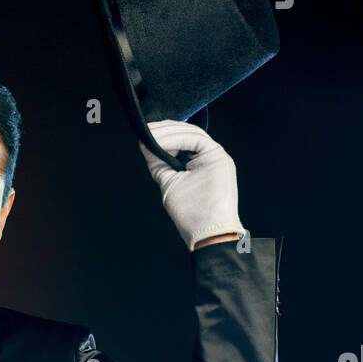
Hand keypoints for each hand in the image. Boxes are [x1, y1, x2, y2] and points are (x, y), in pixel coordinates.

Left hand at [139, 120, 243, 251]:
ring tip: (149, 135)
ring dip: (167, 133)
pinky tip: (160, 141)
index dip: (163, 136)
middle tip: (145, 129)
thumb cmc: (191, 216)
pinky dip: (176, 138)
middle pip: (185, 134)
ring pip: (190, 134)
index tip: (144, 134)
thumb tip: (144, 146)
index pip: (180, 142)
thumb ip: (160, 165)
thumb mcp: (169, 184)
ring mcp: (214, 156)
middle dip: (163, 130)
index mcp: (198, 163)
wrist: (207, 232)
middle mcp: (207, 158)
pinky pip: (195, 139)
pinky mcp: (218, 156)